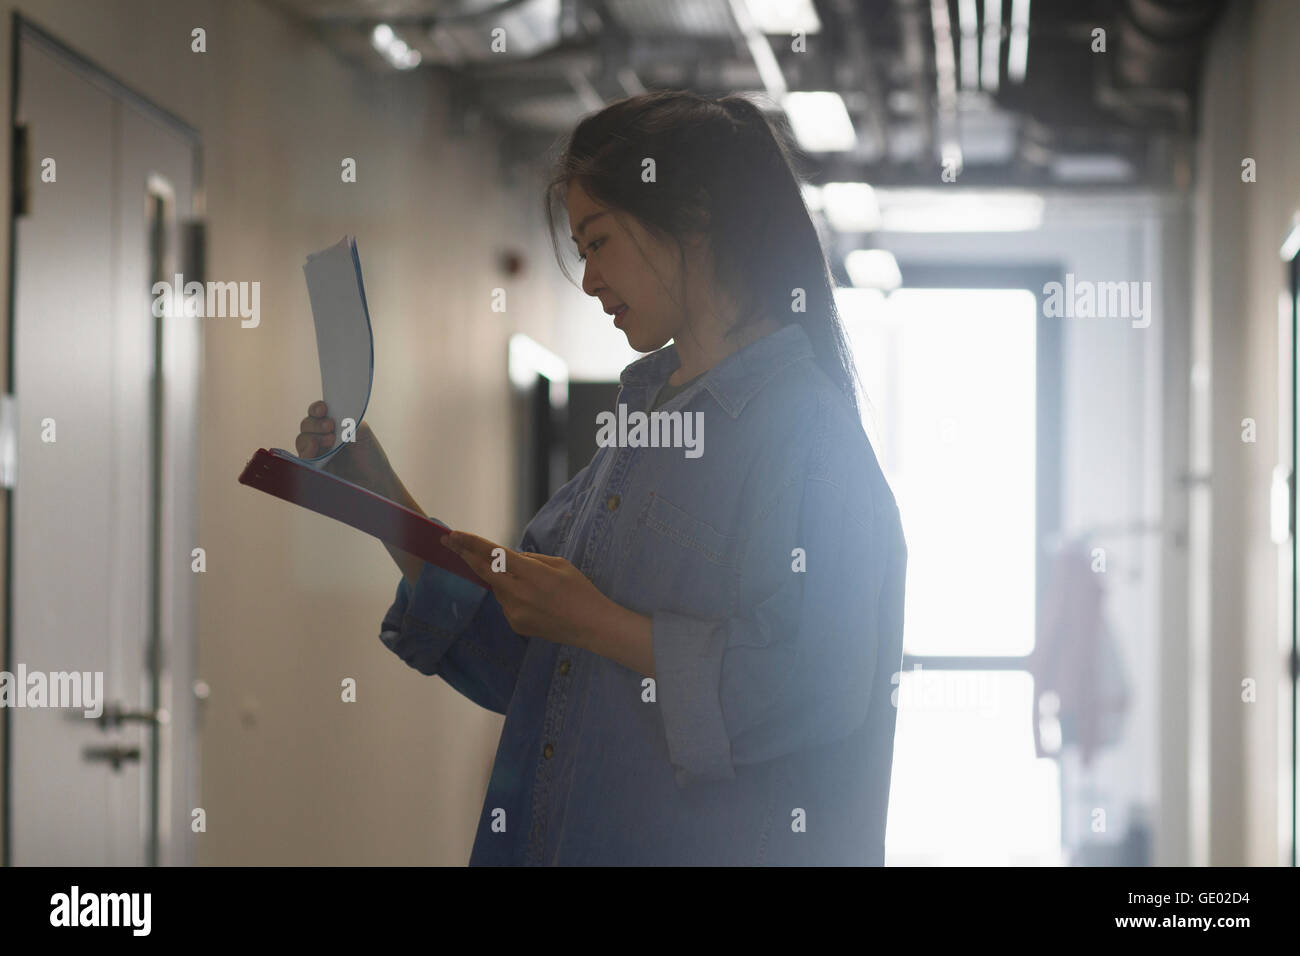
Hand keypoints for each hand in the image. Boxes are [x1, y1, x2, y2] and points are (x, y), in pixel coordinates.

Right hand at [295, 399, 397, 496]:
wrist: (377, 482)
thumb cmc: (371, 457)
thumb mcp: (362, 432)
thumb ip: (346, 420)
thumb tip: (331, 415)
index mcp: (334, 426)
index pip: (318, 413)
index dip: (317, 408)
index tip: (323, 408)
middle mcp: (322, 438)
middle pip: (306, 425)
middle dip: (315, 423)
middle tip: (330, 426)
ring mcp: (317, 454)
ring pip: (302, 439)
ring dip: (312, 435)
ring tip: (330, 441)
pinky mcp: (314, 470)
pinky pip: (302, 458)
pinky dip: (306, 451)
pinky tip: (315, 448)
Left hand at [442, 530, 656, 676]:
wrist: (592, 626)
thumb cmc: (580, 591)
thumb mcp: (559, 565)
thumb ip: (530, 559)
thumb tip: (508, 557)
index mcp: (532, 574)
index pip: (494, 555)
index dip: (472, 544)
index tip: (454, 535)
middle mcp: (519, 594)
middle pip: (484, 571)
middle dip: (464, 555)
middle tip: (449, 543)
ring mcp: (515, 612)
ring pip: (497, 588)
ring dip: (501, 578)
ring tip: (533, 584)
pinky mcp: (516, 624)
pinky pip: (506, 603)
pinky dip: (512, 595)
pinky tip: (536, 600)